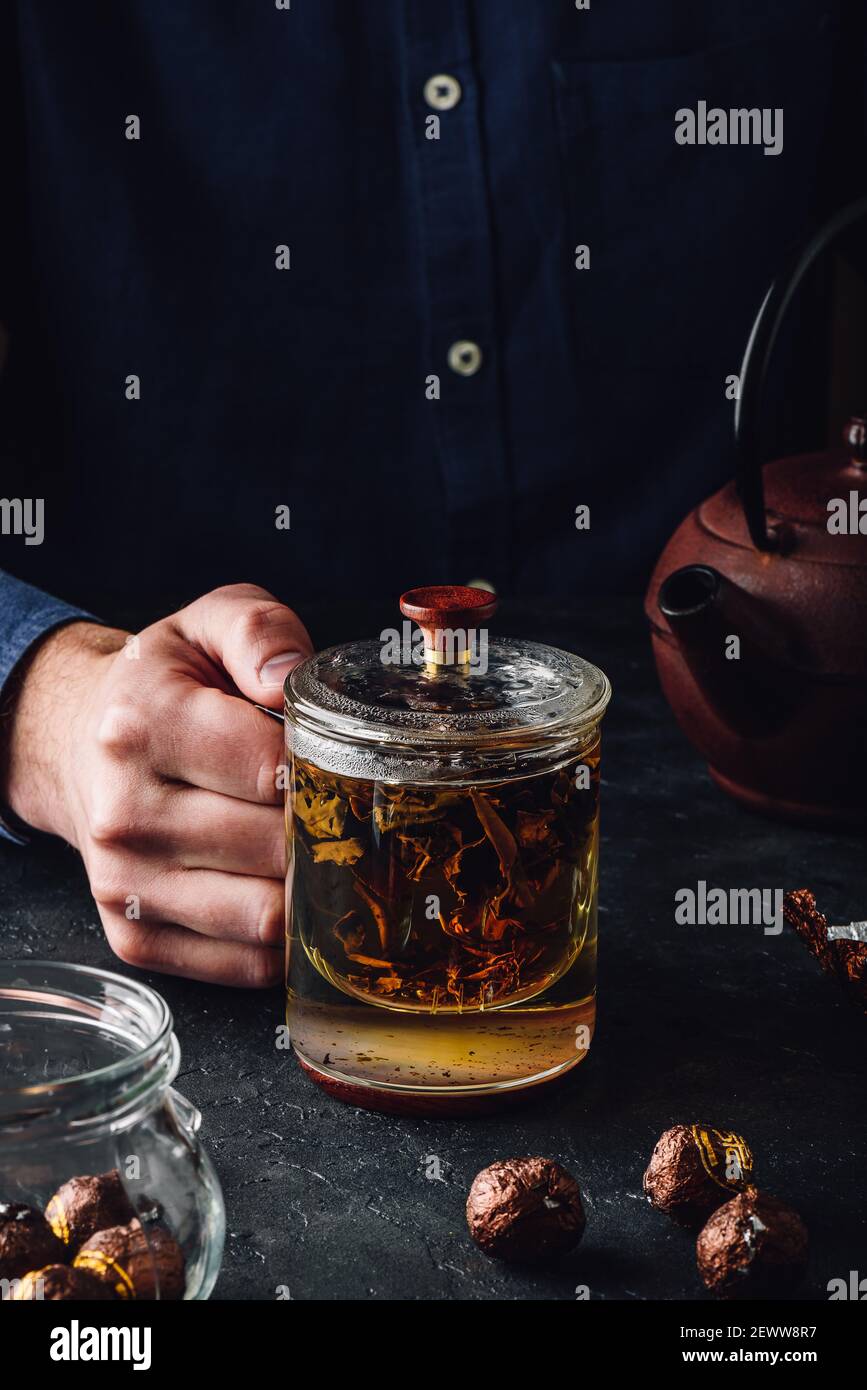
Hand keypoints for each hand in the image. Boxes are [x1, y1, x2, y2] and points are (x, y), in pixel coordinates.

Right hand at [0, 584, 312, 985]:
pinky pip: (244, 963)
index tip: (344, 761)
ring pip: (266, 917)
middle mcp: (125, 813)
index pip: (274, 770)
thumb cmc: (162, 686)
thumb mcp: (207, 625)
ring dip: (313, 894)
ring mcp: (125, 885)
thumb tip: (290, 680)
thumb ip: (260, 632)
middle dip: (329, 833)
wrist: (77, 742)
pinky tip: (290, 895)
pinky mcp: (134, 940)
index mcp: (144, 725)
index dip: (328, 768)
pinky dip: (284, 940)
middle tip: (351, 813)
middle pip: (275, 848)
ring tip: (326, 855)